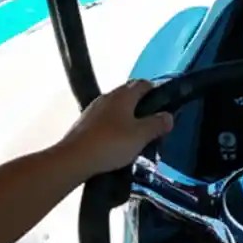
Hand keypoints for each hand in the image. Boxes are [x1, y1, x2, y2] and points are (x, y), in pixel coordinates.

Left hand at [53, 79, 173, 178]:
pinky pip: (104, 119)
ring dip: (126, 116)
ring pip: (116, 107)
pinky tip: (116, 142)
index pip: (143, 84)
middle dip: (141, 105)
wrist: (74, 158)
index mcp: (123, 95)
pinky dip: (113, 126)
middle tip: (151, 123)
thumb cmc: (111, 144)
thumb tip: (168, 116)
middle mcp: (108, 96)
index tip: (163, 105)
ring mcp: (93, 108)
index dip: (155, 91)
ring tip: (135, 134)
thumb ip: (157, 124)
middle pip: (129, 94)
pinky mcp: (84, 122)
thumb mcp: (141, 136)